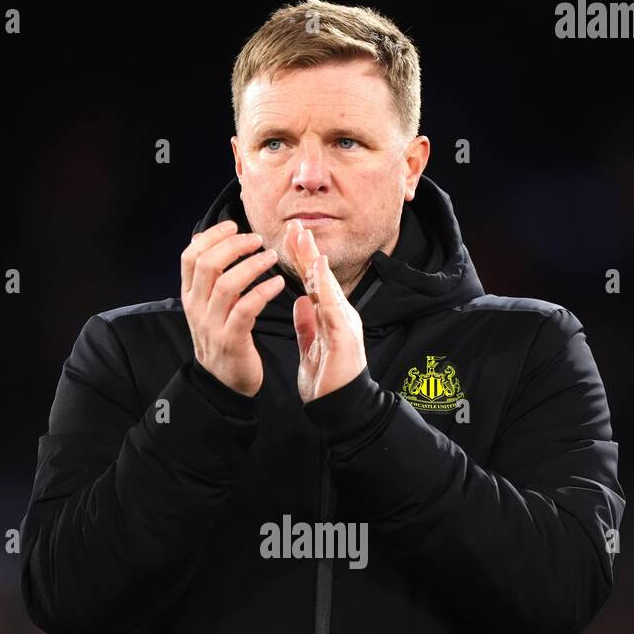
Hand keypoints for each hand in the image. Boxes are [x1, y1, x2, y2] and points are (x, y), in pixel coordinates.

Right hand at [180, 220, 284, 395]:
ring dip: (253, 265)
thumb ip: (207, 276)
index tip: (234, 226)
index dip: (212, 236)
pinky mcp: (231, 340)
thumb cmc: (223, 338)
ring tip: (272, 257)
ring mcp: (212, 325)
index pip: (190, 255)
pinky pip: (246, 308)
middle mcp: (196, 308)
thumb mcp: (207, 306)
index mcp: (190, 296)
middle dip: (234, 245)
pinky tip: (278, 283)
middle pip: (207, 264)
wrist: (223, 383)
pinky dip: (263, 291)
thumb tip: (204, 237)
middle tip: (257, 240)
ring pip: (227, 284)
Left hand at [285, 219, 366, 404]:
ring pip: (328, 287)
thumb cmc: (327, 381)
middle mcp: (340, 316)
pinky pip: (333, 308)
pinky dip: (325, 288)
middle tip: (295, 225)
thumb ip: (307, 324)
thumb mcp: (311, 346)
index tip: (288, 237)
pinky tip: (318, 270)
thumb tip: (300, 301)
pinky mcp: (345, 337)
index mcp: (330, 318)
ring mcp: (345, 324)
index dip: (301, 260)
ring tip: (304, 239)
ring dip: (315, 262)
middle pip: (321, 278)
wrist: (342, 408)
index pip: (314, 283)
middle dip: (307, 251)